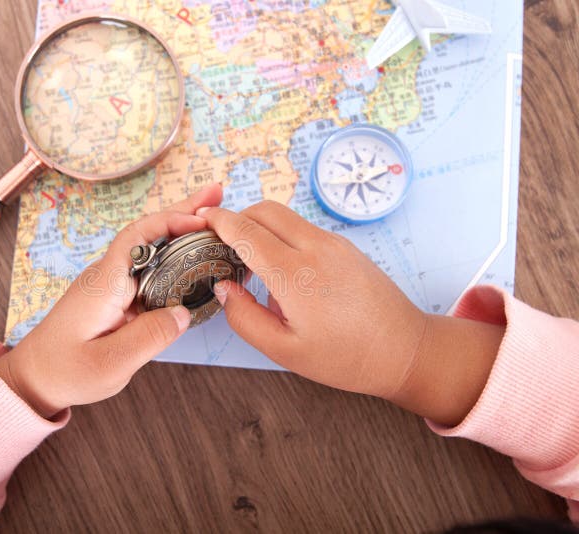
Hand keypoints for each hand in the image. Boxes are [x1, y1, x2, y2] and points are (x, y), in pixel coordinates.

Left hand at [0, 184, 223, 418]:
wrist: (33, 379)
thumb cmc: (64, 371)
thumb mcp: (110, 363)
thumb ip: (149, 337)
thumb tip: (184, 313)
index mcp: (104, 283)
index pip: (137, 236)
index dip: (170, 222)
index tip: (201, 219)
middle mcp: (107, 276)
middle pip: (148, 233)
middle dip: (183, 212)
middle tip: (216, 194)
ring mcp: (111, 285)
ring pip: (150, 249)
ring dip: (180, 231)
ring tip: (213, 218)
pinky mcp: (115, 298)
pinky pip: (148, 269)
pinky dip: (173, 256)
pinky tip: (191, 256)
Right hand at [198, 201, 503, 425]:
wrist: (406, 350)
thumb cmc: (345, 358)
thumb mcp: (284, 350)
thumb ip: (244, 317)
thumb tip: (223, 286)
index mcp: (295, 274)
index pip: (245, 231)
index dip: (218, 222)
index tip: (199, 221)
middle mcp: (315, 248)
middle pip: (264, 210)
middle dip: (237, 219)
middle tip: (221, 245)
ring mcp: (334, 243)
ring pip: (285, 216)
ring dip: (260, 227)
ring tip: (251, 263)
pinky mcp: (346, 246)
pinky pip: (303, 228)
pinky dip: (281, 235)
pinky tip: (281, 269)